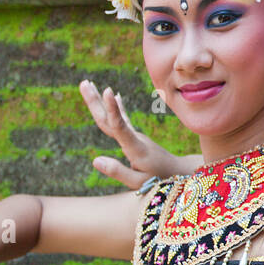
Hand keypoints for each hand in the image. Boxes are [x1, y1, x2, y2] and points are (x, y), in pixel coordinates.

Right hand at [78, 79, 196, 186]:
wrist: (180, 172)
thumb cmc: (160, 180)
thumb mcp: (139, 182)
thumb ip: (118, 171)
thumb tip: (95, 160)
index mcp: (135, 148)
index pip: (121, 126)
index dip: (113, 109)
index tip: (107, 91)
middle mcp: (134, 138)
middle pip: (110, 118)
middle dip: (96, 101)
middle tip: (83, 82)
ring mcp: (135, 136)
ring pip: (114, 117)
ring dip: (100, 101)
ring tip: (88, 84)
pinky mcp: (136, 137)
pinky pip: (123, 120)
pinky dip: (117, 108)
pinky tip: (115, 96)